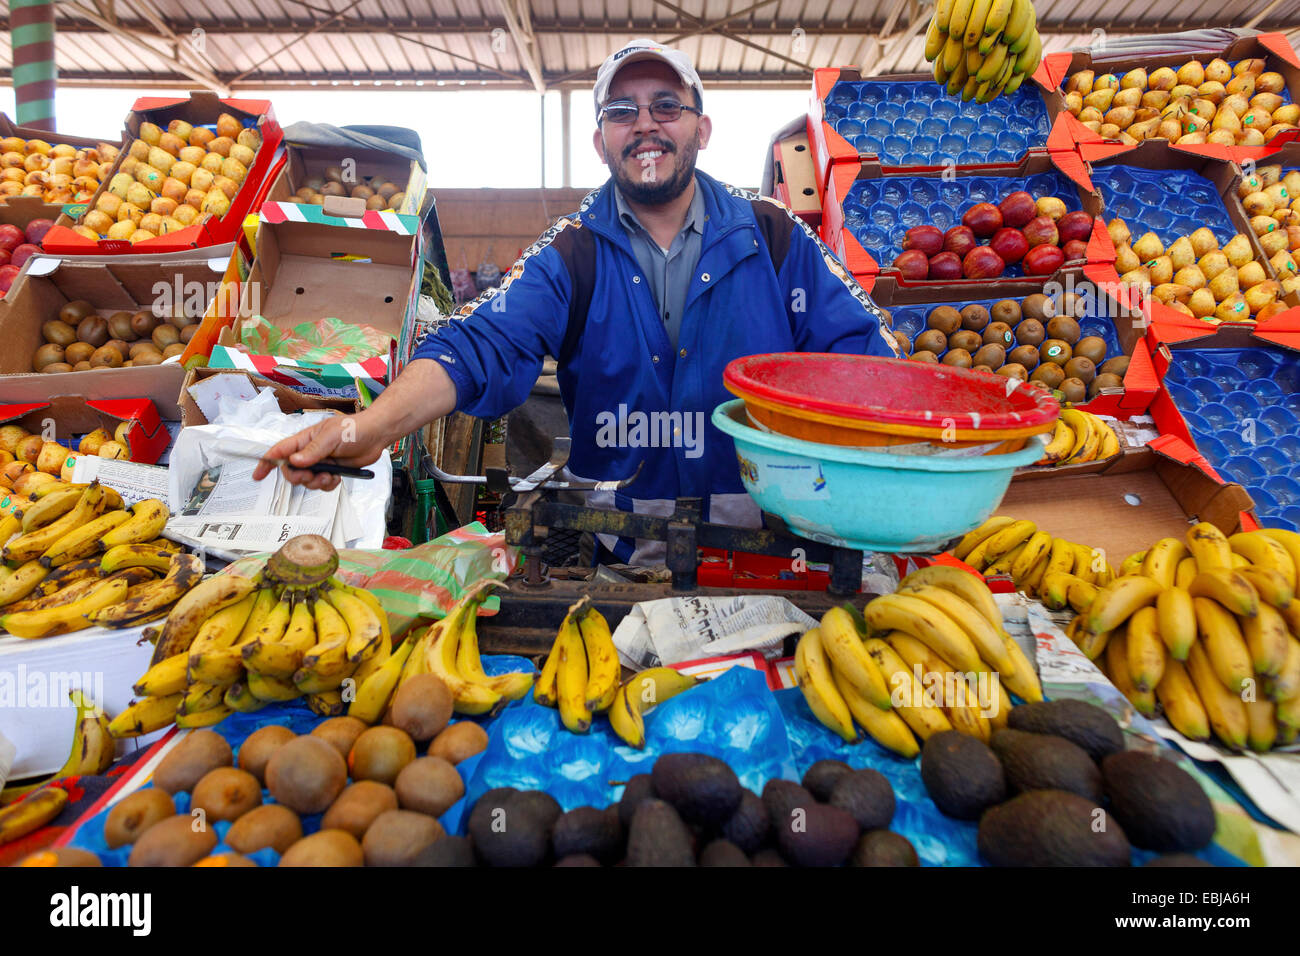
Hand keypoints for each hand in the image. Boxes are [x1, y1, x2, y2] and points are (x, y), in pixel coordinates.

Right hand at [252, 413, 385, 490]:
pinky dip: (328, 485)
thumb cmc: (354, 429)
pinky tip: (337, 478)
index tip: (258, 475)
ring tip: (330, 475)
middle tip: (313, 475)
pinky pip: (322, 485)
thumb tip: (295, 461)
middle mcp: (310, 452)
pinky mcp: (332, 471)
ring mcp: (321, 462)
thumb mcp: (331, 436)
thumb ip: (313, 451)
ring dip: (316, 482)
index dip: (267, 463)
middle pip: (292, 471)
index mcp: (305, 439)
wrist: (376, 436)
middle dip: (300, 477)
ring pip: (307, 481)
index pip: (280, 451)